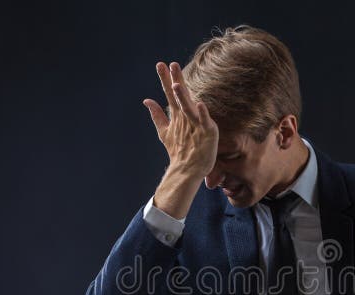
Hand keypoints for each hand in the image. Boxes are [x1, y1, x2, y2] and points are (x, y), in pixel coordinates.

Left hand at [143, 62, 218, 179]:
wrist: (189, 170)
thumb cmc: (181, 150)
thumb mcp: (165, 131)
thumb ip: (157, 115)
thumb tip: (146, 100)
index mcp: (179, 115)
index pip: (170, 94)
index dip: (165, 80)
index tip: (160, 64)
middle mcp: (189, 117)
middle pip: (181, 96)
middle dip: (177, 80)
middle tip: (173, 64)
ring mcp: (198, 124)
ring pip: (189, 108)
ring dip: (183, 96)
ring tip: (175, 85)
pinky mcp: (208, 133)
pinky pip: (204, 122)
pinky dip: (202, 114)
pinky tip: (199, 104)